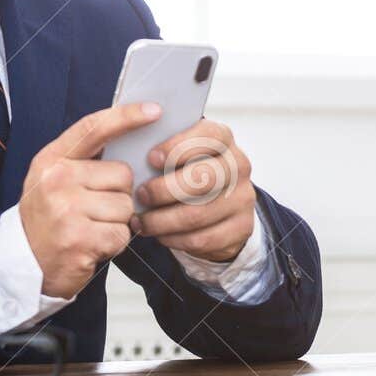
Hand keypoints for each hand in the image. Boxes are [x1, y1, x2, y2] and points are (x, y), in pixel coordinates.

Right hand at [20, 101, 161, 297]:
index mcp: (52, 160)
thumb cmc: (48, 220)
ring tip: (91, 228)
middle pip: (123, 175)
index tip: (154, 110)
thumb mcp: (55, 181)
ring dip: (117, 222)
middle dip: (119, 195)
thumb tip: (134, 142)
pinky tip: (93, 245)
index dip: (127, 116)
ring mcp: (66, 210)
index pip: (94, 128)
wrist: (22, 265)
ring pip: (126, 207)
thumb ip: (85, 161)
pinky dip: (114, 243)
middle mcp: (57, 180)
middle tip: (93, 211)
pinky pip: (122, 233)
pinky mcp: (79, 239)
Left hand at [134, 118, 255, 262]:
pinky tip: (160, 234)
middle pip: (203, 177)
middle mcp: (238, 166)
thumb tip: (132, 151)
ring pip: (198, 214)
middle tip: (141, 195)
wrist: (221, 206)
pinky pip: (202, 238)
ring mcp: (243, 198)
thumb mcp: (181, 154)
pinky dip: (174, 239)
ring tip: (142, 221)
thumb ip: (163, 150)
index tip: (152, 159)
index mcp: (223, 140)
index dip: (178, 147)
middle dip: (164, 189)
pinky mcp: (242, 228)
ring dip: (162, 220)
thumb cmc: (191, 173)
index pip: (208, 136)